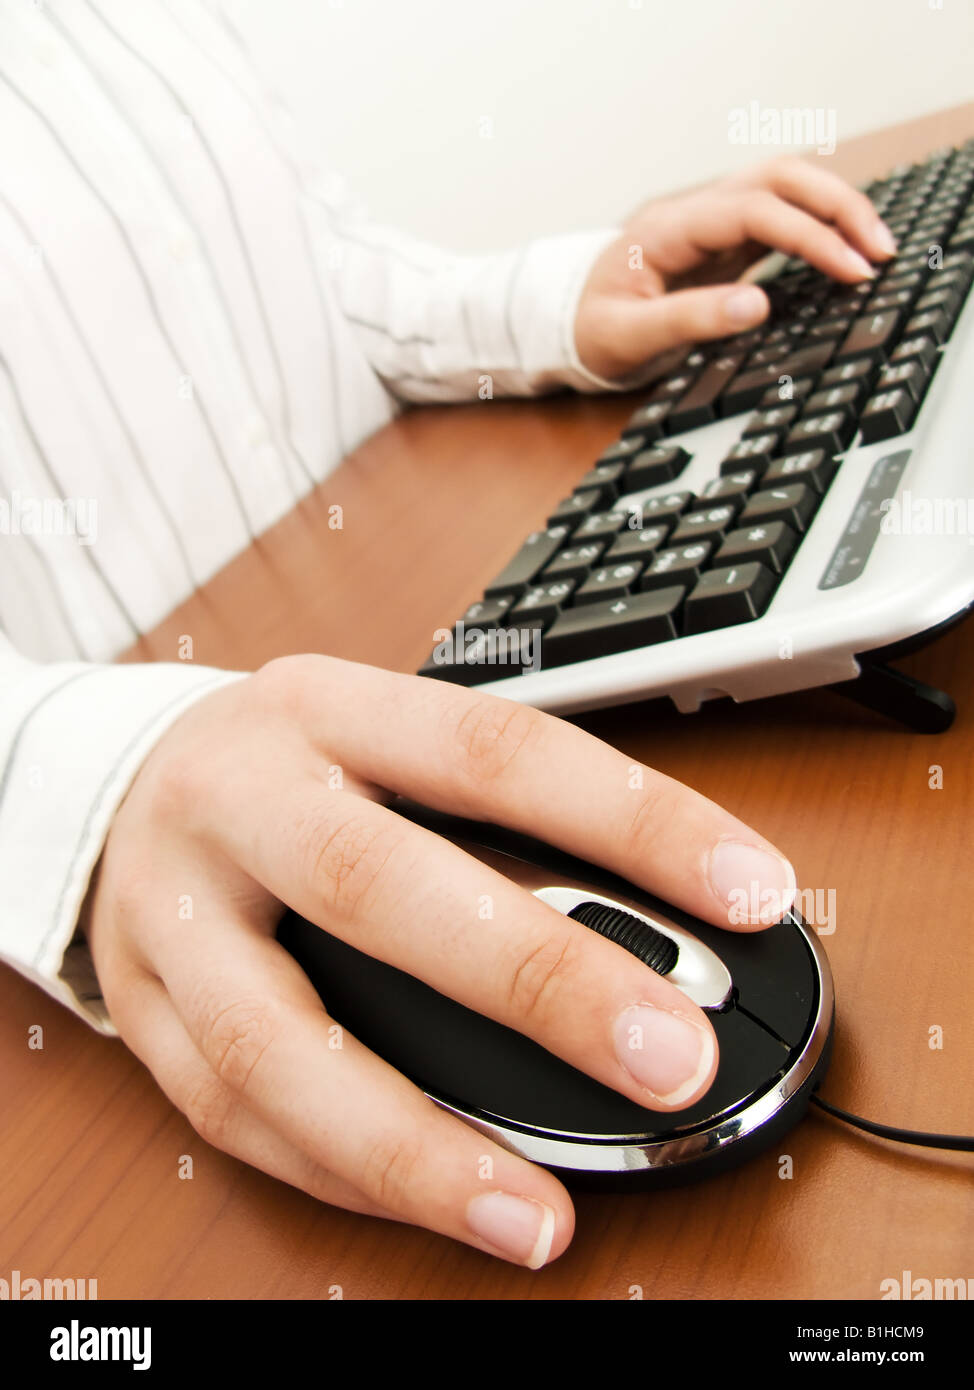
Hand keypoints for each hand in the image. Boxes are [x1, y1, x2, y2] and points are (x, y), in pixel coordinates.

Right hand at [83, 655, 795, 1267]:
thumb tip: (660, 924)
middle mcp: (240, 797)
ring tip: (537, 1214)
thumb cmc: (292, 768)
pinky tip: (440, 1199)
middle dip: (537, 983)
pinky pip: (235, 1114)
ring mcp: (173, 910)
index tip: (751, 891)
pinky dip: (346, 1172)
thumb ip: (499, 818)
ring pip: (274, 1043)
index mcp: (329, 708)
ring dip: (415, 1142)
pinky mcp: (139, 1008)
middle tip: (669, 1059)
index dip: (632, 820)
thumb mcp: (385, 739)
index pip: (495, 749)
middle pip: (379, 885)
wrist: (118, 786)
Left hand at [575, 156, 896, 380]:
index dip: (809, 234)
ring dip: (833, 209)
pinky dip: (816, 229)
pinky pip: (777, 219)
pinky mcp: (721, 244)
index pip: (755, 211)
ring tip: (875, 249)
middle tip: (880, 250)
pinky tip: (843, 254)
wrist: (566, 324)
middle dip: (837, 205)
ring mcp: (709, 225)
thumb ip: (690, 320)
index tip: (850, 268)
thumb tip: (757, 305)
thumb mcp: (630, 337)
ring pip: (783, 189)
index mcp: (669, 229)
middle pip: (778, 178)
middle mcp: (693, 214)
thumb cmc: (591, 330)